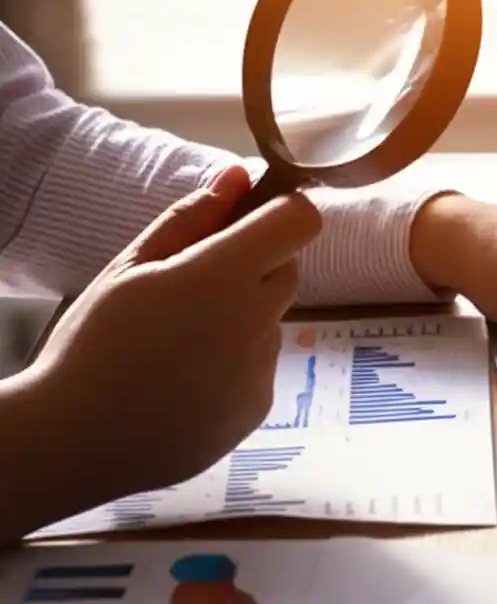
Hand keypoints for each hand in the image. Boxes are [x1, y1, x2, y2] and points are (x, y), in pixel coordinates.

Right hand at [15, 166, 320, 502]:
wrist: (76, 441)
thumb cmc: (94, 343)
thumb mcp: (131, 268)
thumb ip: (192, 218)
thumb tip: (239, 175)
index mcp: (224, 276)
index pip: (299, 220)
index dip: (281, 213)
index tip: (250, 220)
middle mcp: (257, 321)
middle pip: (288, 269)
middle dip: (255, 266)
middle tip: (194, 286)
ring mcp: (263, 369)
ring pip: (271, 321)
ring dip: (240, 320)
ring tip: (176, 345)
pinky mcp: (260, 408)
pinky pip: (260, 367)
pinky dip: (234, 366)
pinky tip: (184, 382)